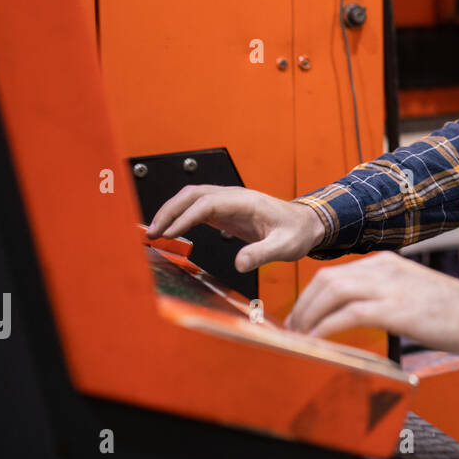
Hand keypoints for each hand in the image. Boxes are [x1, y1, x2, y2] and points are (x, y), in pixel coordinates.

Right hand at [145, 184, 326, 271]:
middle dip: (169, 211)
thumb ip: (263, 254)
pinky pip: (197, 208)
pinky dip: (180, 216)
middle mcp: (234, 197)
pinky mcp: (225, 211)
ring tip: (154, 232)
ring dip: (171, 211)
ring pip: (192, 198)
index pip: (207, 203)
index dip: (186, 217)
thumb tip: (239, 264)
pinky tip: (170, 231)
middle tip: (151, 232)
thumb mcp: (285, 246)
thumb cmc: (297, 233)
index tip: (169, 233)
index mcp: (246, 201)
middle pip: (193, 195)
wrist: (306, 224)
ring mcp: (228, 202)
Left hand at [287, 251, 458, 353]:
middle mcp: (383, 268)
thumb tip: (353, 312)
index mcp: (385, 263)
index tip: (300, 316)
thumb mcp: (410, 291)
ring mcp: (389, 286)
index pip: (334, 273)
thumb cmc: (450, 309)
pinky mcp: (395, 308)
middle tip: (292, 329)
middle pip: (326, 280)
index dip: (310, 295)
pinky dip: (326, 327)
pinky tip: (317, 340)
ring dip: (309, 316)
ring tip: (300, 337)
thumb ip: (382, 295)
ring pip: (331, 292)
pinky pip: (348, 314)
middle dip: (303, 305)